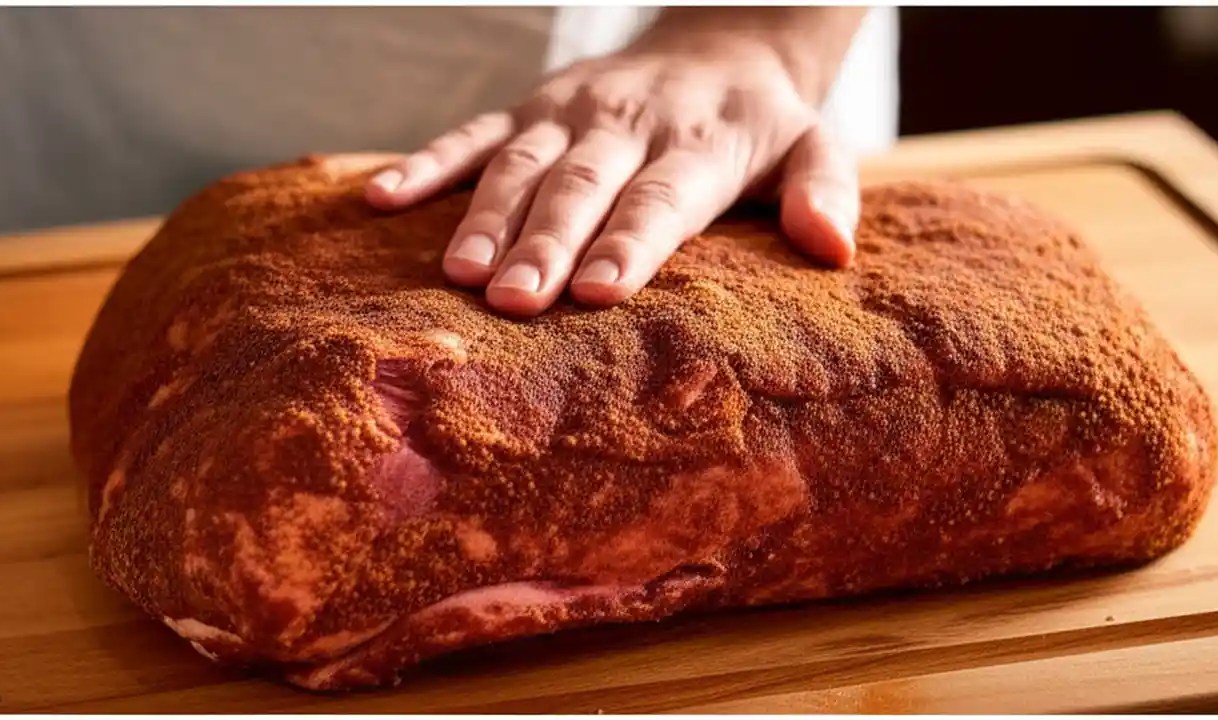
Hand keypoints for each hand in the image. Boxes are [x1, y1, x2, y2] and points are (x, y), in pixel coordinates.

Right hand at [367, 14, 861, 317]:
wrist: (722, 37)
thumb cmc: (764, 121)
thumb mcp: (814, 146)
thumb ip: (825, 192)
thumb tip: (834, 249)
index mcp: (700, 143)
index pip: (661, 199)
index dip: (629, 242)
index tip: (598, 292)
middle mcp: (630, 123)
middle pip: (582, 186)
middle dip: (546, 244)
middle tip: (513, 303)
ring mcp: (571, 111)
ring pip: (521, 164)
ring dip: (487, 217)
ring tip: (457, 274)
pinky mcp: (532, 106)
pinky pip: (474, 131)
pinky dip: (428, 162)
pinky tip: (383, 198)